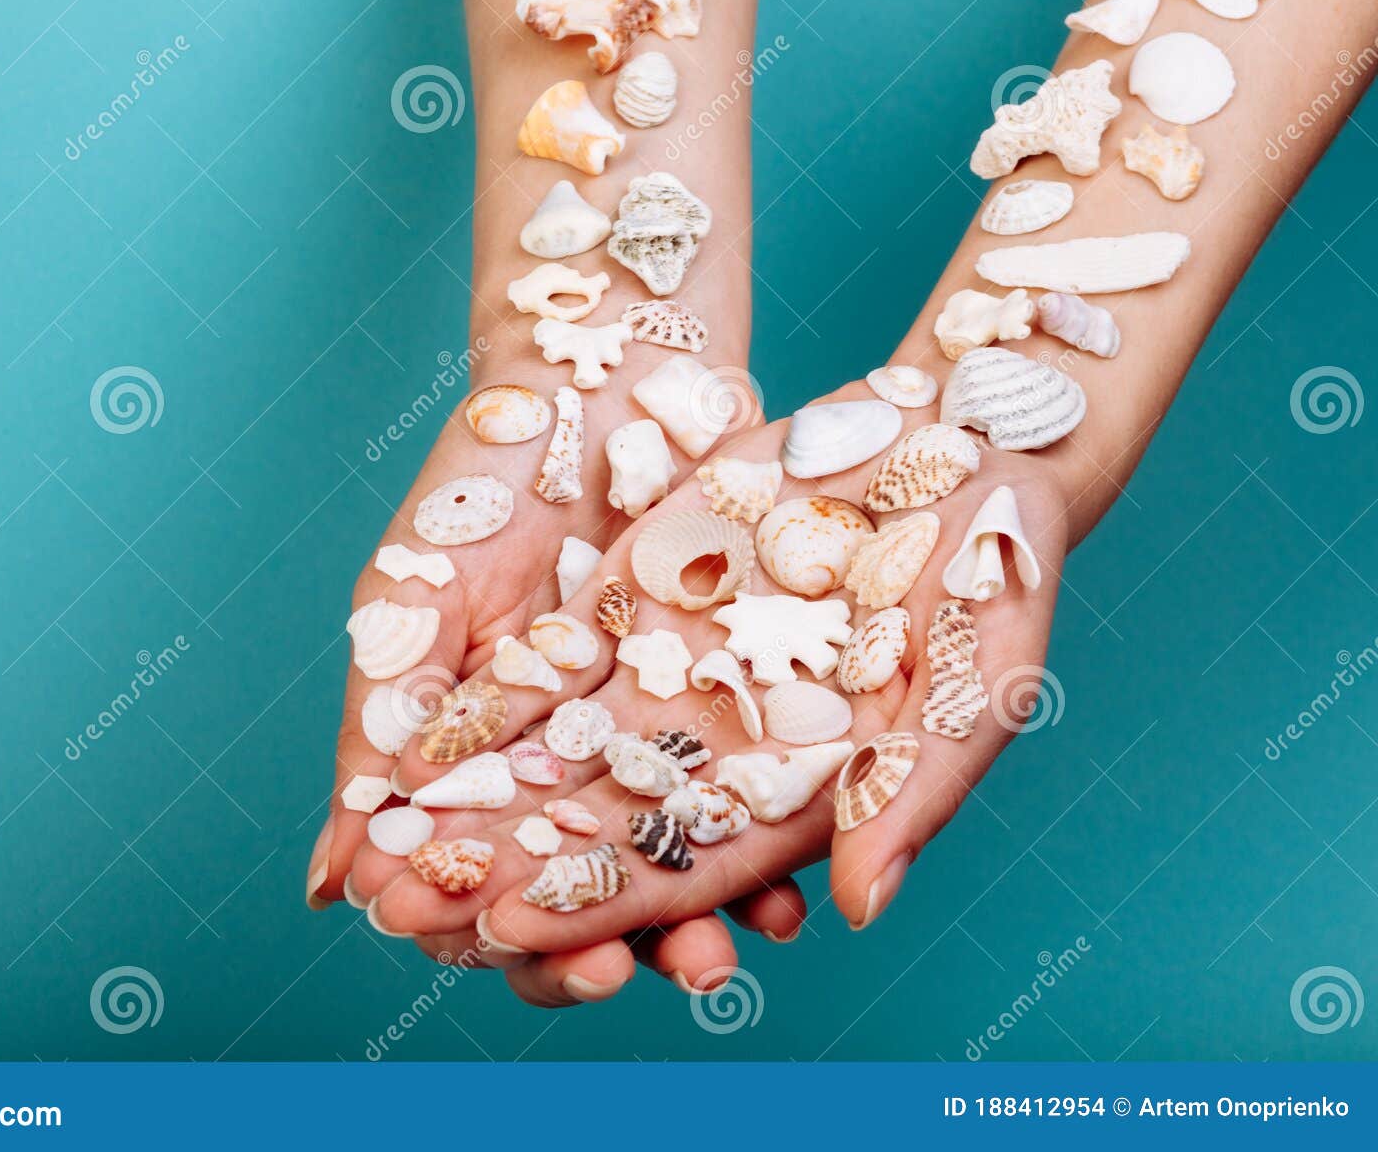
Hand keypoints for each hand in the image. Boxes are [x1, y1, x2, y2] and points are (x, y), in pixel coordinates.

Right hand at [309, 347, 801, 1004]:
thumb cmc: (479, 485)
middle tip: (639, 972)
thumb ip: (379, 739)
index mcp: (486, 759)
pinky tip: (785, 891)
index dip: (496, 928)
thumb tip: (329, 885)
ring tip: (722, 957)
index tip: (509, 948)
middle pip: (590, 891)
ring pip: (678, 858)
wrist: (600, 378)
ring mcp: (656, 733)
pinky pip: (757, 792)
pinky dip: (770, 844)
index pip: (487, 878)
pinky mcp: (733, 695)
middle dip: (611, 944)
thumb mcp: (412, 605)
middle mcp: (574, 762)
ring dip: (698, 920)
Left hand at [344, 381, 1066, 963]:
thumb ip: (911, 796)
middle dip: (502, 867)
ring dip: (474, 800)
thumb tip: (854, 911)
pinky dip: (490, 703)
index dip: (598, 902)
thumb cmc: (996, 576)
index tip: (511, 932)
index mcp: (798, 792)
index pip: (686, 865)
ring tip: (386, 841)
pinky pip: (554, 663)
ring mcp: (672, 676)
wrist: (960, 451)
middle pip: (598, 824)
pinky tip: (420, 739)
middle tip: (407, 908)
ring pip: (558, 754)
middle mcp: (720, 749)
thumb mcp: (973, 685)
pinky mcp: (641, 605)